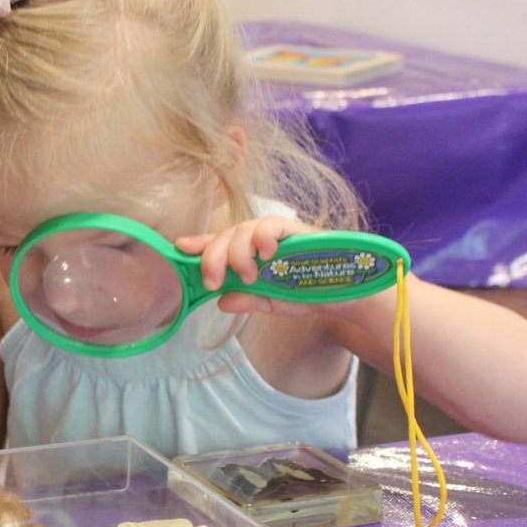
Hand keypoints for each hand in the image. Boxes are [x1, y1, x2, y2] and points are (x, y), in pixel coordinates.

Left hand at [174, 215, 332, 316]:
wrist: (346, 294)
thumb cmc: (308, 293)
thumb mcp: (272, 302)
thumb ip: (248, 300)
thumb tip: (221, 302)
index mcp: (249, 253)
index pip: (219, 243)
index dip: (199, 243)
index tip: (181, 247)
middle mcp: (259, 239)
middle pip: (226, 235)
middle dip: (212, 257)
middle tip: (212, 282)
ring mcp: (277, 233)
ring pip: (244, 229)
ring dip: (237, 252)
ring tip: (246, 275)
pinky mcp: (296, 230)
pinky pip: (273, 224)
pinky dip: (263, 237)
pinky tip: (265, 253)